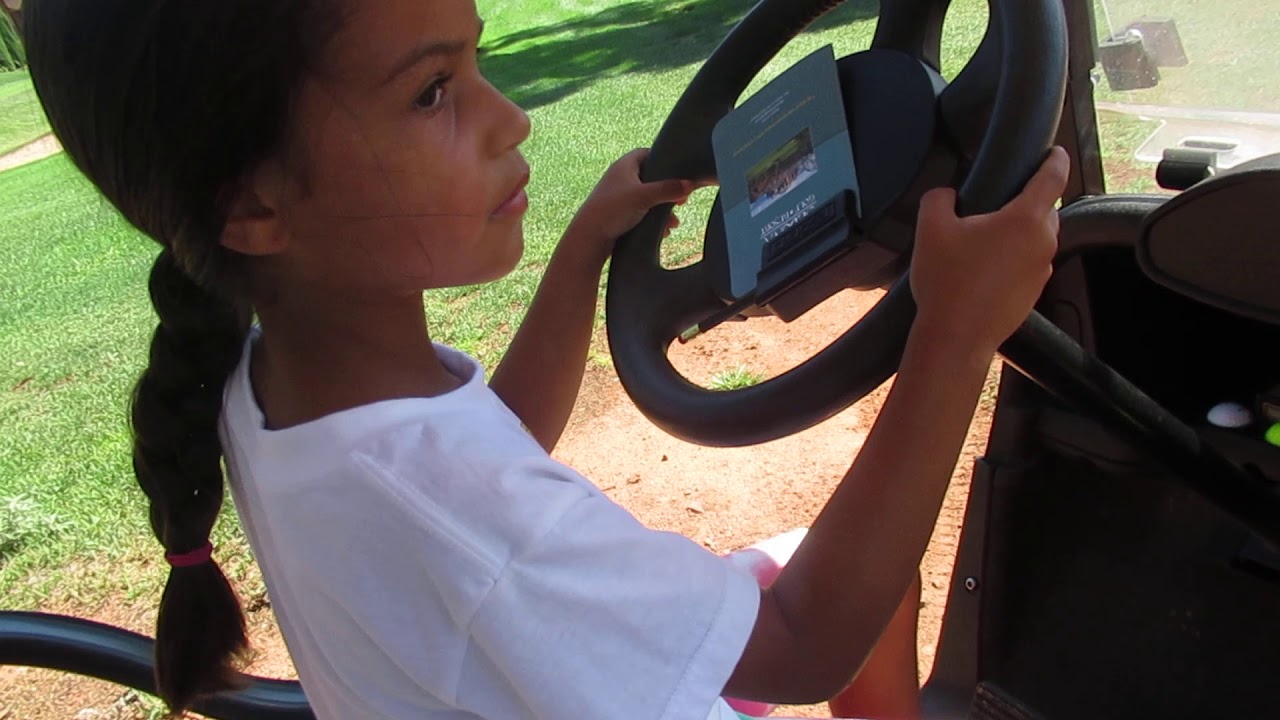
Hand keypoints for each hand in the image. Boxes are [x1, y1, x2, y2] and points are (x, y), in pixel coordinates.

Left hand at [566, 148, 696, 263]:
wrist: (589, 237)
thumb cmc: (613, 209)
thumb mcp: (644, 197)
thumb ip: (668, 189)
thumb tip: (690, 184)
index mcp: (624, 165)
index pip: (646, 153)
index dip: (662, 159)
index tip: (678, 169)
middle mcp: (620, 178)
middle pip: (650, 178)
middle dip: (667, 190)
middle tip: (682, 199)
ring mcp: (618, 196)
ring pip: (647, 198)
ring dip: (661, 209)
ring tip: (673, 222)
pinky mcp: (618, 214)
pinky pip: (640, 213)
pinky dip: (652, 220)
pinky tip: (662, 232)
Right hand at [910, 146, 1069, 352]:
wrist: (955, 336)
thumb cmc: (948, 283)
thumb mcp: (930, 228)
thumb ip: (940, 197)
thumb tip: (947, 195)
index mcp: (1025, 219)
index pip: (1053, 176)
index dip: (1054, 158)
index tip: (1054, 151)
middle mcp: (1042, 242)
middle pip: (1045, 208)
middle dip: (1025, 201)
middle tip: (993, 204)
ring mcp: (1041, 270)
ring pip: (1035, 237)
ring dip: (1016, 233)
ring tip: (981, 241)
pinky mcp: (1033, 292)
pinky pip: (1027, 264)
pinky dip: (1011, 259)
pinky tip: (981, 269)